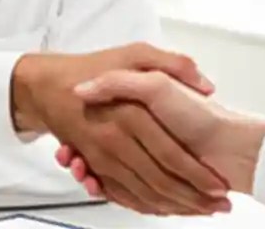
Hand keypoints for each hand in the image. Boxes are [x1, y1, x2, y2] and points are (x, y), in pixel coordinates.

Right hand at [11, 43, 231, 215]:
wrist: (46, 86)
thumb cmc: (92, 66)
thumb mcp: (137, 53)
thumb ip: (174, 64)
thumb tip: (205, 84)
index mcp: (131, 115)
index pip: (171, 156)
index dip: (197, 175)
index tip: (218, 186)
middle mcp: (115, 140)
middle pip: (159, 182)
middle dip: (191, 200)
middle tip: (215, 207)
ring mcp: (102, 157)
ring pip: (142, 194)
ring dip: (172, 207)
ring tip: (198, 212)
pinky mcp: (95, 167)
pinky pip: (120, 195)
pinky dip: (143, 205)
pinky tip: (163, 207)